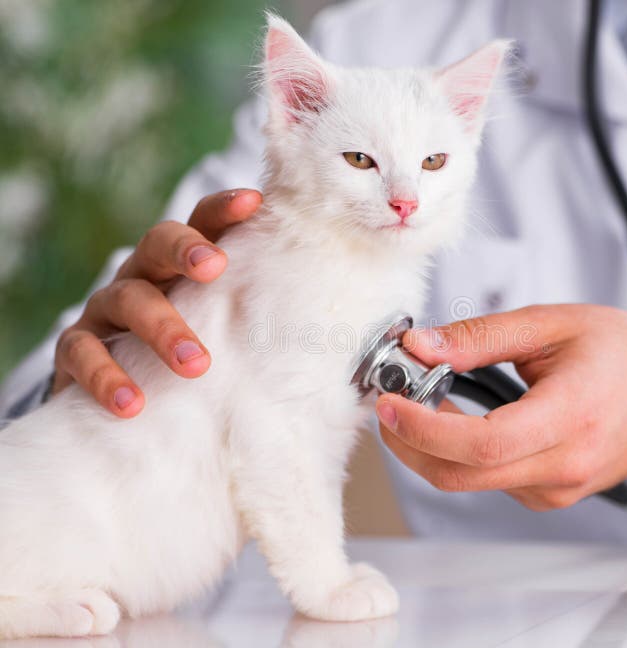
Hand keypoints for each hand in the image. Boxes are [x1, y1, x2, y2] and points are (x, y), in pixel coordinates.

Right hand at [53, 189, 262, 416]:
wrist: (118, 392)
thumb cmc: (188, 350)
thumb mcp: (221, 328)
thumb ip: (255, 321)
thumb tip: (332, 347)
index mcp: (180, 266)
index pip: (200, 224)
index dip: (223, 209)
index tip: (254, 202)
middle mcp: (141, 276)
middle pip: (156, 245)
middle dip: (185, 250)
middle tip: (215, 268)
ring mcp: (105, 310)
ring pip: (127, 299)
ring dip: (162, 328)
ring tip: (196, 364)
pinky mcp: (75, 349)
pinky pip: (83, 354)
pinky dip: (107, 376)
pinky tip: (132, 404)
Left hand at [376, 305, 626, 510]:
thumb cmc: (626, 354)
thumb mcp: (551, 325)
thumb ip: (479, 338)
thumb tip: (420, 346)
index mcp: (571, 416)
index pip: (482, 443)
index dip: (424, 428)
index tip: (389, 403)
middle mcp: (566, 465)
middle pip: (462, 476)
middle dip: (409, 444)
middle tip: (387, 407)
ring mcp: (559, 490)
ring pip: (470, 483)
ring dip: (431, 449)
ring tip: (420, 404)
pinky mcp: (552, 497)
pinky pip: (490, 483)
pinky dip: (461, 457)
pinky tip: (460, 424)